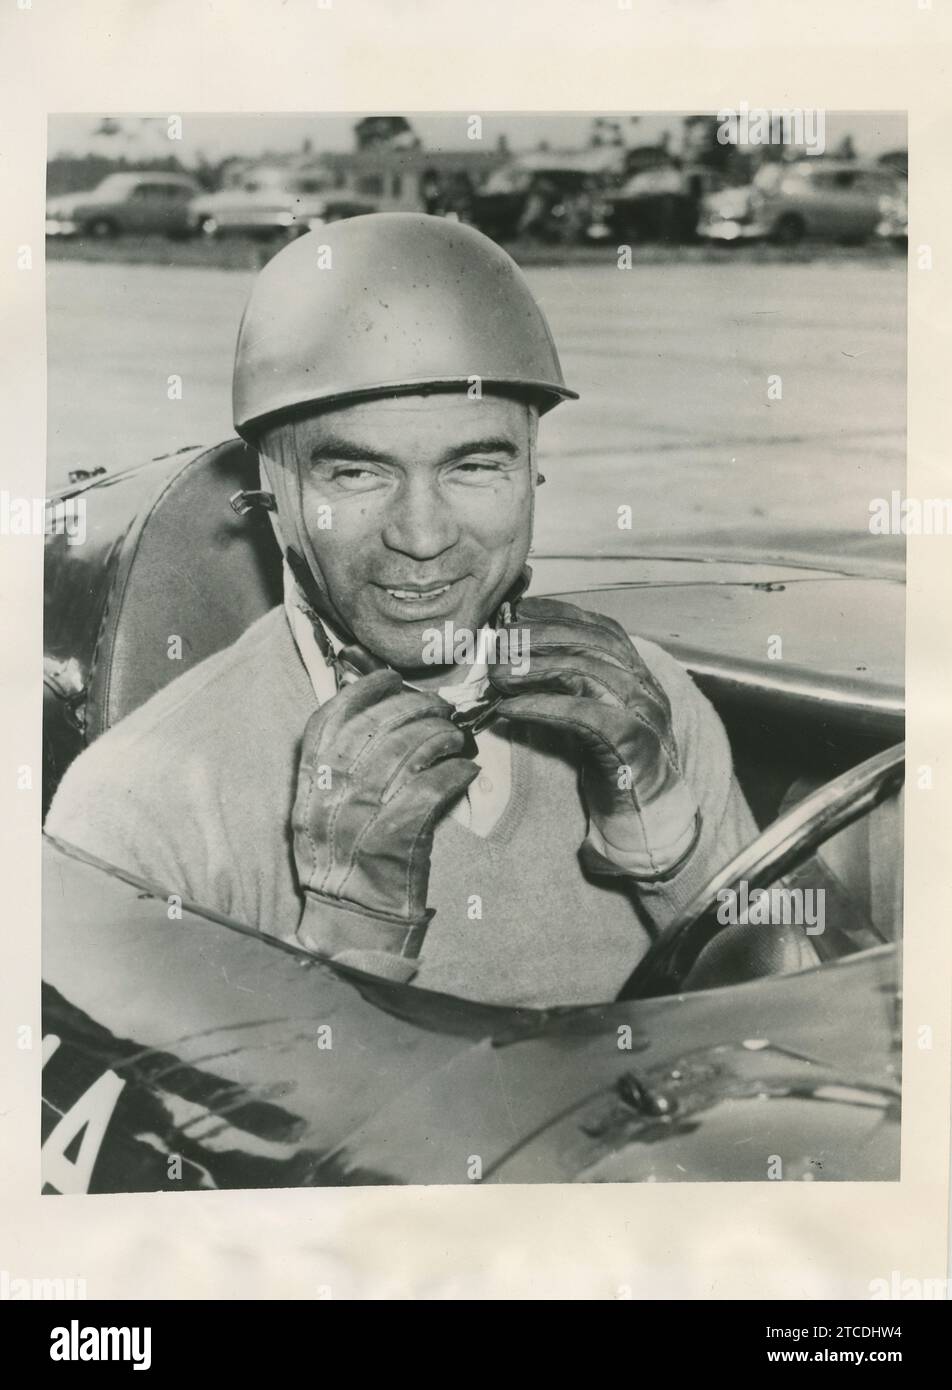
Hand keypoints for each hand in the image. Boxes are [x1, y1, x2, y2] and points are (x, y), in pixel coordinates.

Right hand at [292, 669, 477, 974]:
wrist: (351, 919)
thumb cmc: (341, 858)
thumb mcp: (318, 808)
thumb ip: (334, 764)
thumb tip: (370, 711)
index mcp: (309, 783)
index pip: (331, 718)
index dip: (363, 690)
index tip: (391, 677)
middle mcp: (331, 794)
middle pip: (378, 726)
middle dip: (415, 707)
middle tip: (439, 708)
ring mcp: (363, 815)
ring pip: (410, 750)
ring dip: (441, 735)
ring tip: (455, 738)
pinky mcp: (397, 837)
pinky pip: (434, 785)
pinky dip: (456, 771)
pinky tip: (467, 768)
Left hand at [488, 598, 699, 880]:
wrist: (647, 816)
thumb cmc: (611, 762)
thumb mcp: (589, 712)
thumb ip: (565, 682)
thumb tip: (511, 656)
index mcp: (636, 670)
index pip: (598, 626)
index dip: (555, 613)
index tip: (513, 612)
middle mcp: (643, 683)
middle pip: (590, 641)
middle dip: (538, 636)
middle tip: (496, 643)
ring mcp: (643, 711)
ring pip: (587, 671)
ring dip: (535, 668)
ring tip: (497, 673)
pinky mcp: (632, 743)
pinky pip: (584, 715)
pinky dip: (544, 707)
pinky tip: (510, 709)